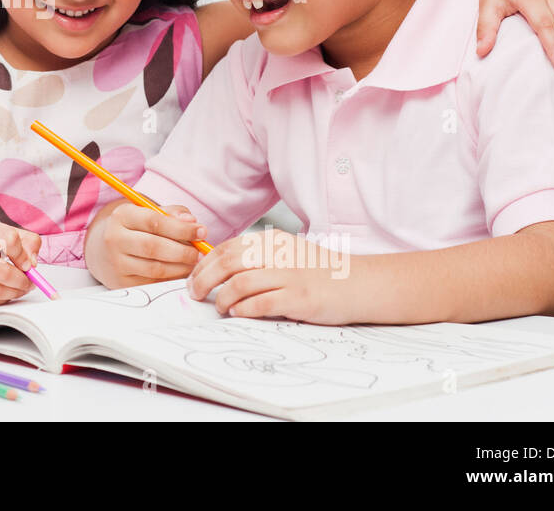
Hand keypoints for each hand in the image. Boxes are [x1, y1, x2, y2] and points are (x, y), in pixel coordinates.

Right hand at [0, 221, 41, 306]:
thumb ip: (24, 240)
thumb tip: (33, 263)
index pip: (9, 239)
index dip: (24, 254)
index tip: (28, 263)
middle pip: (2, 270)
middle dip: (22, 280)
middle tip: (29, 282)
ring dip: (14, 293)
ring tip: (19, 288)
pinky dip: (0, 301)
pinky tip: (2, 294)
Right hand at [86, 203, 203, 287]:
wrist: (104, 249)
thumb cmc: (135, 228)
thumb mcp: (148, 213)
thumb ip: (173, 213)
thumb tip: (192, 222)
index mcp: (122, 216)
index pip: (154, 221)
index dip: (181, 228)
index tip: (201, 232)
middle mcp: (114, 239)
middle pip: (154, 247)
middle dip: (183, 251)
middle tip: (200, 253)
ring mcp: (117, 263)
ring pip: (154, 268)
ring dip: (180, 267)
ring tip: (193, 263)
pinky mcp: (122, 283)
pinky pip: (153, 283)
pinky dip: (172, 279)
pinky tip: (181, 272)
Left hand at [187, 227, 358, 324]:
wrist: (359, 284)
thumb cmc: (318, 272)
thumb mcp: (286, 254)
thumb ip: (257, 257)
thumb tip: (219, 269)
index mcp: (272, 241)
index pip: (226, 248)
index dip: (204, 264)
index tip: (193, 277)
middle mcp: (278, 254)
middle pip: (227, 263)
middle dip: (204, 280)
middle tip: (195, 294)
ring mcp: (289, 275)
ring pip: (240, 283)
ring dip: (223, 298)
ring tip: (221, 307)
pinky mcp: (300, 297)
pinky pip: (261, 303)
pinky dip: (244, 310)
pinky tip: (239, 313)